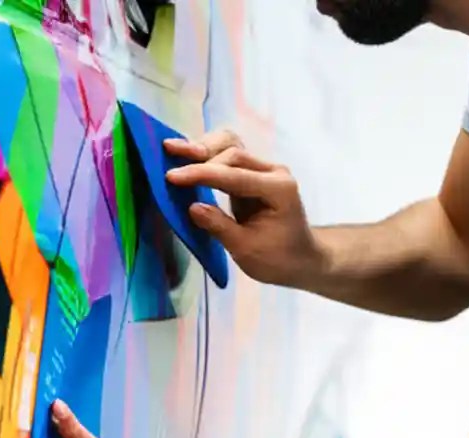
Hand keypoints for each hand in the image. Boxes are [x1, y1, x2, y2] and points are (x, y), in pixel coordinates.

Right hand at [163, 131, 325, 287]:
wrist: (300, 259)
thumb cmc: (278, 259)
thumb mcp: (246, 250)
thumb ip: (220, 227)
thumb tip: (191, 207)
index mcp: (278, 189)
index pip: (234, 175)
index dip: (201, 174)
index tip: (172, 177)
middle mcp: (273, 172)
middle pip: (232, 153)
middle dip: (199, 159)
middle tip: (168, 166)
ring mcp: (264, 169)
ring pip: (230, 146)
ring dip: (202, 149)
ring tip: (173, 151)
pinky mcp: (253, 173)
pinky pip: (228, 156)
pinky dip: (206, 156)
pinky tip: (186, 157)